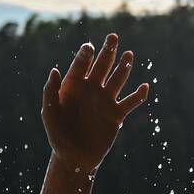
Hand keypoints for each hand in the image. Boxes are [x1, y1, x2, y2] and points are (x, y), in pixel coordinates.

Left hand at [42, 34, 149, 171]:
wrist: (74, 157)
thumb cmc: (58, 135)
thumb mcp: (49, 114)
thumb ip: (50, 92)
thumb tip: (55, 70)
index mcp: (73, 87)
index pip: (80, 66)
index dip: (85, 55)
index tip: (89, 47)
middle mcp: (90, 90)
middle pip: (102, 66)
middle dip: (108, 51)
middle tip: (112, 36)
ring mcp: (105, 101)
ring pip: (118, 79)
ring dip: (124, 67)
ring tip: (129, 54)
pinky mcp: (116, 115)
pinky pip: (130, 102)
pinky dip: (138, 95)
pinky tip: (144, 87)